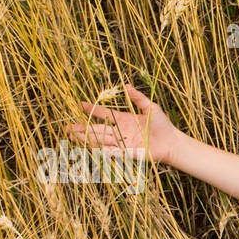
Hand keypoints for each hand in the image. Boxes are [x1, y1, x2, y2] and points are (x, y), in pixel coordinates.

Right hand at [65, 84, 182, 165]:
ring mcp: (122, 143)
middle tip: (66, 127)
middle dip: (81, 129)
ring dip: (86, 139)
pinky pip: (112, 151)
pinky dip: (102, 150)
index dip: (92, 109)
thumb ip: (137, 98)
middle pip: (97, 129)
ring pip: (101, 140)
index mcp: (124, 119)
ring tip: (71, 136)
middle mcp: (120, 131)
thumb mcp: (151, 108)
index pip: (104, 114)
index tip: (80, 104)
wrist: (172, 142)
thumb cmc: (163, 125)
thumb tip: (126, 85)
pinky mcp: (127, 153)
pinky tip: (90, 148)